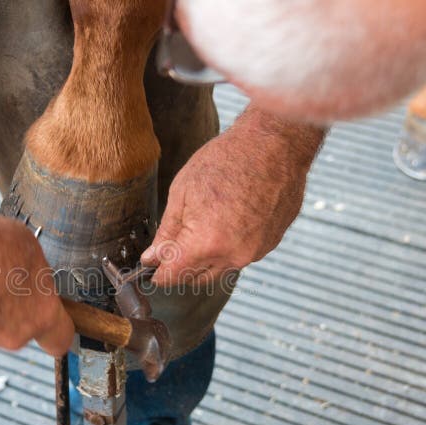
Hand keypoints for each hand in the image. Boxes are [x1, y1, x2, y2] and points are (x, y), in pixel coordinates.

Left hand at [142, 105, 324, 285]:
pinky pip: (240, 257)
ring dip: (205, 259)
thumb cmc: (227, 160)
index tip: (151, 267)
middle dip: (180, 267)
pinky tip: (226, 221)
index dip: (158, 273)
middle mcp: (233, 255)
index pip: (173, 276)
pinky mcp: (270, 244)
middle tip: (171, 245)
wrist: (275, 144)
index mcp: (207, 243)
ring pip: (219, 270)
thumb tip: (152, 258)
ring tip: (202, 225)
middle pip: (196, 279)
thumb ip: (167, 232)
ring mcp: (255, 252)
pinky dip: (228, 248)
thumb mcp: (182, 192)